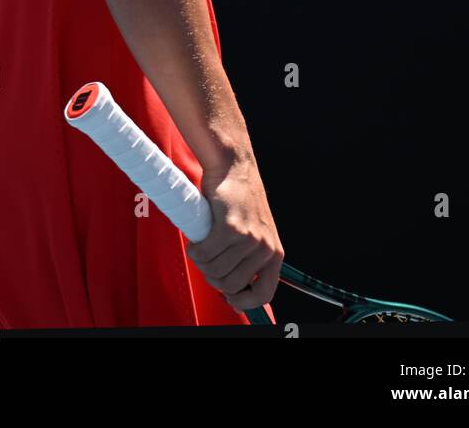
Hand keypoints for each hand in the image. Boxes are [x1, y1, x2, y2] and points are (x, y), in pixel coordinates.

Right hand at [188, 156, 283, 313]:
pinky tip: (194, 240)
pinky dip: (194, 250)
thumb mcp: (256, 231)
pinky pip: (204, 254)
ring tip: (201, 245)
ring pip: (215, 270)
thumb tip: (232, 292)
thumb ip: (249, 259)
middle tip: (207, 259)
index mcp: (274, 253)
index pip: (264, 294)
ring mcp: (248, 239)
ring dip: (201, 262)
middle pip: (230, 285)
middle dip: (213, 276)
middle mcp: (264, 249)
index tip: (228, 298)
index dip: (244, 302)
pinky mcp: (230, 228)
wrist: (234, 165)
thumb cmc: (238, 201)